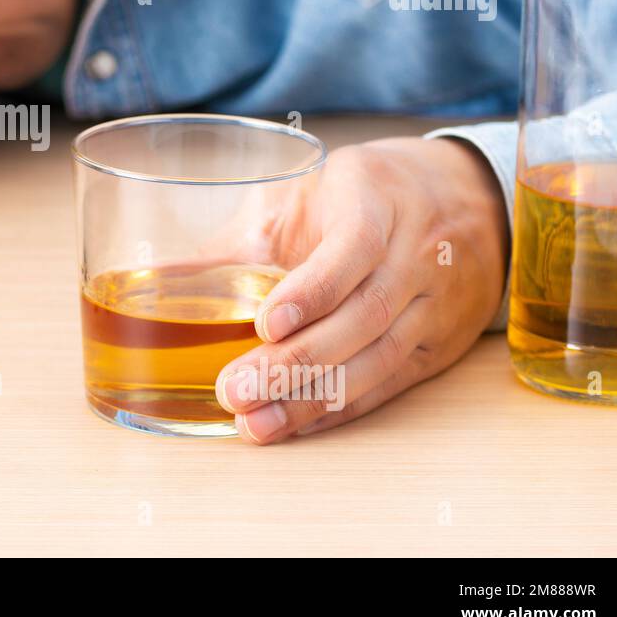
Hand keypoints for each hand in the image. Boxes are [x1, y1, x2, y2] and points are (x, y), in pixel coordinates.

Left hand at [214, 136, 508, 443]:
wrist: (463, 195)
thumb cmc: (357, 193)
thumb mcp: (302, 193)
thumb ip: (236, 240)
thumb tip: (154, 280)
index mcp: (376, 199)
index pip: (353, 249)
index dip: (312, 291)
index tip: (266, 324)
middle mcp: (418, 252)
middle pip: (363, 316)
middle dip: (296, 361)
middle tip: (234, 390)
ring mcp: (436, 302)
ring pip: (379, 358)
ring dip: (313, 397)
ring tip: (254, 422)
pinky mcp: (439, 344)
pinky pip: (390, 383)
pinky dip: (340, 408)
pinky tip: (295, 423)